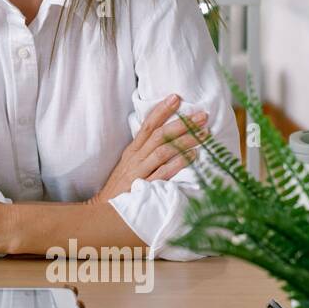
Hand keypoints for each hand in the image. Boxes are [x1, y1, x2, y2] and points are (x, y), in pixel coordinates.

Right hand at [93, 94, 208, 203]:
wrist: (104, 210)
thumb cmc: (121, 187)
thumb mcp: (128, 165)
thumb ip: (143, 151)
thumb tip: (164, 137)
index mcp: (132, 150)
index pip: (147, 125)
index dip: (161, 110)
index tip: (176, 97)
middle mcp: (136, 158)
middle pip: (159, 135)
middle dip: (181, 123)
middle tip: (201, 115)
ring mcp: (140, 172)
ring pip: (164, 150)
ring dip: (185, 140)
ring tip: (204, 133)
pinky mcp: (145, 187)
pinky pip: (164, 172)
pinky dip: (179, 162)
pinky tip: (194, 156)